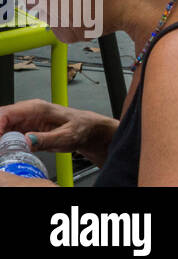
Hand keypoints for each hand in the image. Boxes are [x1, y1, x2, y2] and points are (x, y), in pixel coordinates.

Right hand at [0, 99, 114, 162]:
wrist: (88, 129)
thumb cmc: (81, 128)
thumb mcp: (66, 137)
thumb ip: (46, 140)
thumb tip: (26, 140)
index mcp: (38, 108)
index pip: (7, 113)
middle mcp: (28, 111)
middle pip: (0, 118)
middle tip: (0, 148)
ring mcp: (25, 119)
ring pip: (1, 125)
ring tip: (3, 150)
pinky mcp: (24, 127)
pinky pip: (6, 132)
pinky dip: (2, 140)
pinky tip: (5, 149)